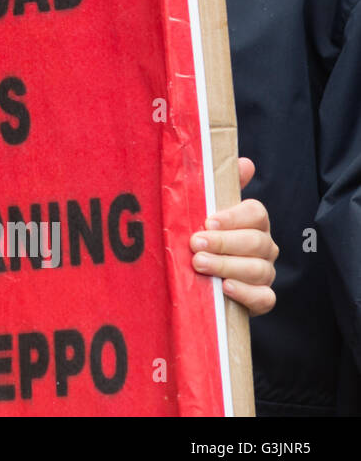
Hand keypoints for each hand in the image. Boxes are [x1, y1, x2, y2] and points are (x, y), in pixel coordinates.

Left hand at [190, 157, 278, 315]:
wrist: (199, 280)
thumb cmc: (204, 240)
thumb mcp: (206, 212)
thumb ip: (221, 188)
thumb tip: (245, 162)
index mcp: (253, 223)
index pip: (256, 213)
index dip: (233, 217)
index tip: (208, 220)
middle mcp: (264, 246)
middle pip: (256, 241)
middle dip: (224, 243)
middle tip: (196, 244)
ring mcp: (264, 273)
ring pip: (258, 269)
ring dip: (227, 266)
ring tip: (200, 264)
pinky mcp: (261, 298)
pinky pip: (264, 297)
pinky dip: (246, 293)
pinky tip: (225, 288)